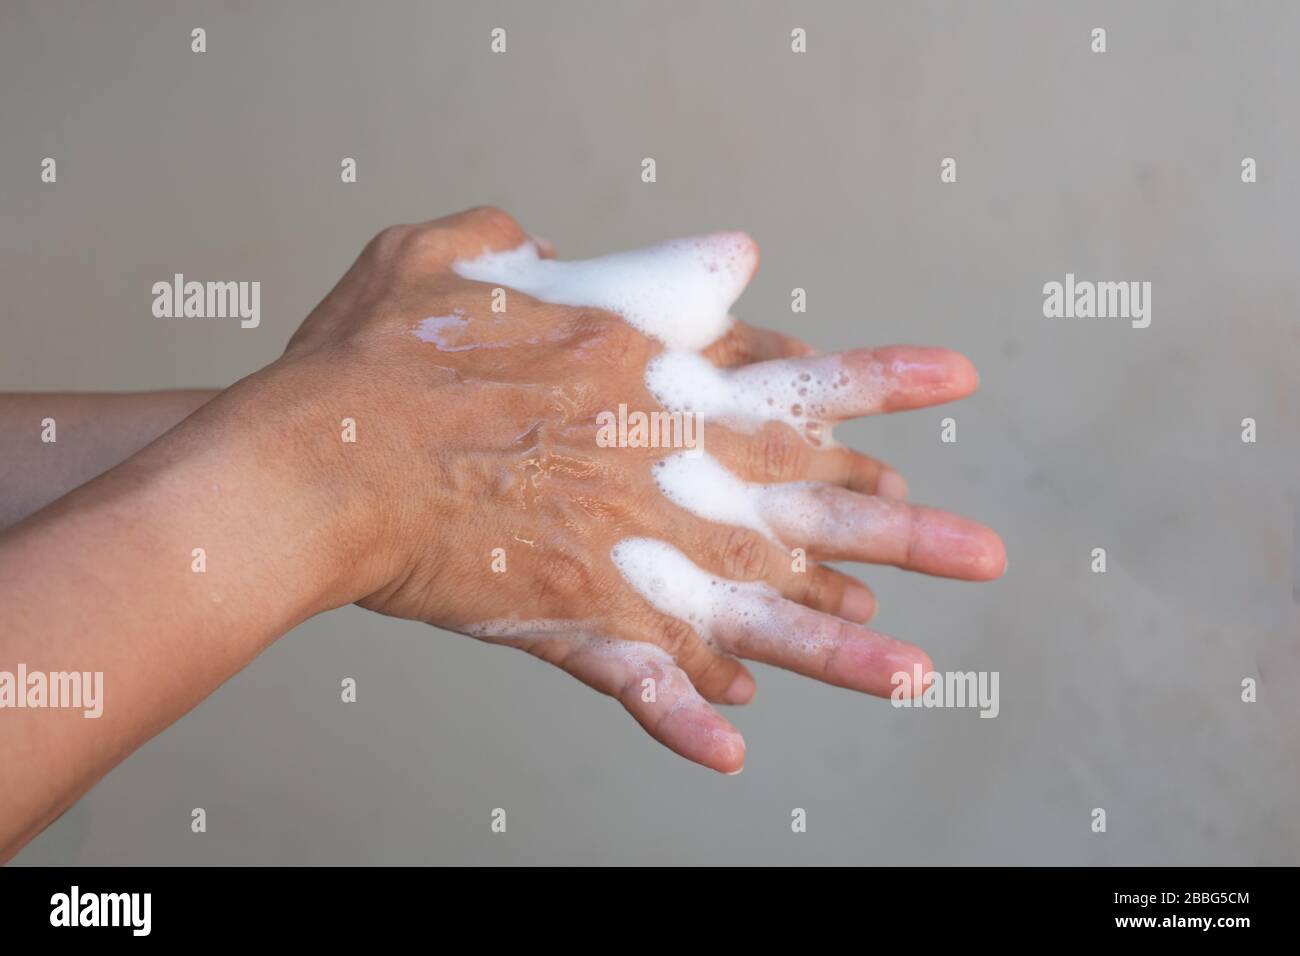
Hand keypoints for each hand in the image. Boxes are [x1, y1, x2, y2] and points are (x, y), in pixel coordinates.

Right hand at [269, 206, 1006, 772]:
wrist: (309, 457)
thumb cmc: (375, 353)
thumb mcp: (457, 255)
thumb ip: (535, 243)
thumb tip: (589, 241)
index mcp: (638, 372)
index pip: (785, 373)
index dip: (875, 377)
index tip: (954, 381)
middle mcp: (650, 463)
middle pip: (802, 506)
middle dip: (902, 532)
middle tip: (983, 555)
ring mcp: (612, 548)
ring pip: (751, 607)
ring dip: (837, 649)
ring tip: (916, 677)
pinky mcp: (559, 615)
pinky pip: (633, 675)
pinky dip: (678, 710)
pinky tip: (732, 749)